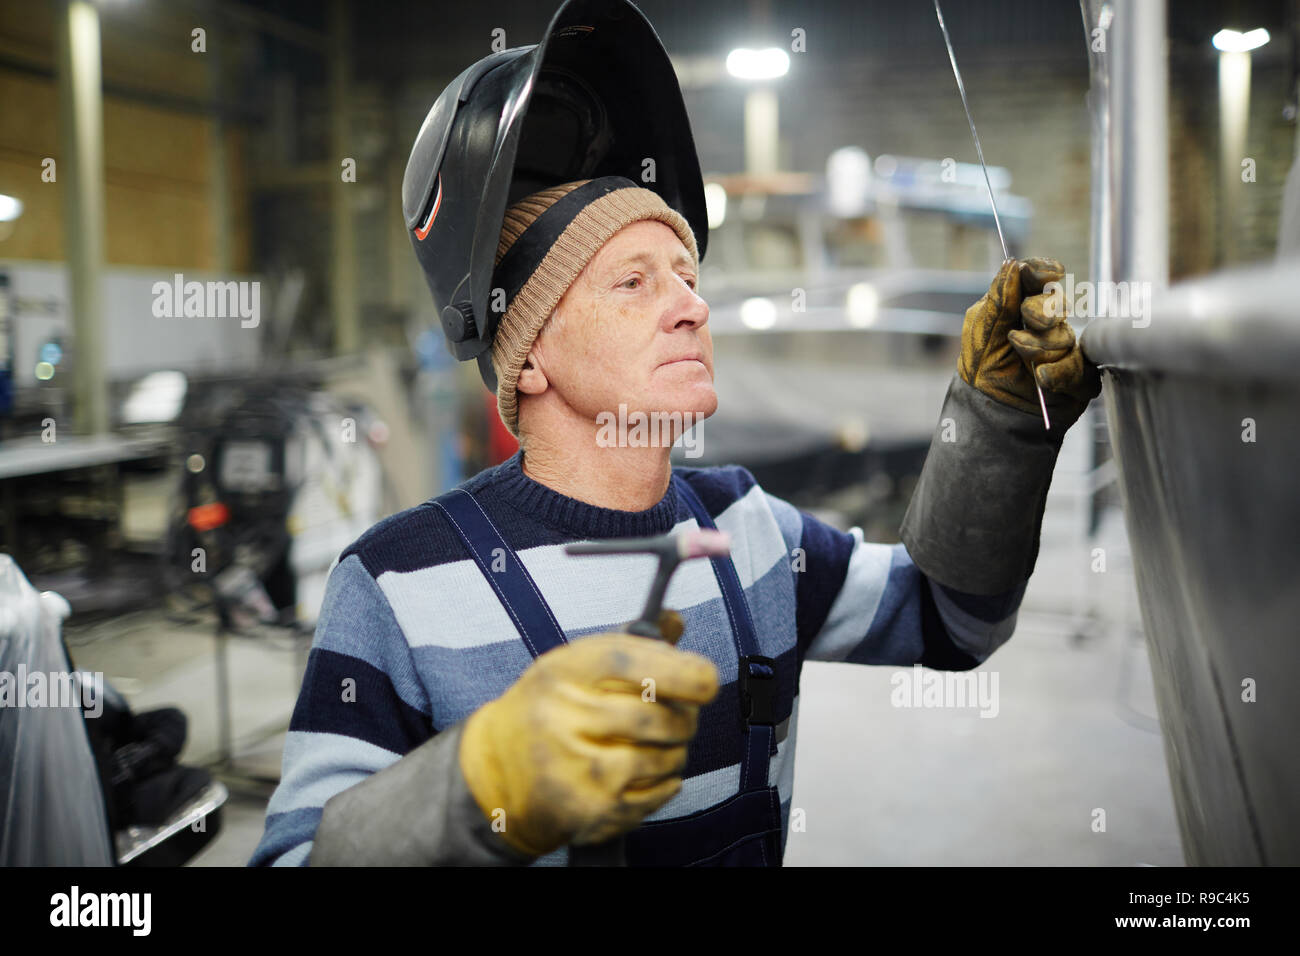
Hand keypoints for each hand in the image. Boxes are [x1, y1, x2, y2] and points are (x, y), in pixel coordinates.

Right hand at [458, 631, 718, 856]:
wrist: (497, 772)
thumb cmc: (549, 709)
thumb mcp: (577, 665)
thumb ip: (631, 644)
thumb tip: (676, 620)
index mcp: (563, 670)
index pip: (633, 662)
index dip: (683, 671)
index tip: (705, 680)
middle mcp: (563, 718)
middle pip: (659, 716)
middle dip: (685, 718)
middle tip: (680, 717)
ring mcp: (576, 768)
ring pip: (666, 757)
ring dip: (676, 751)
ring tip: (655, 746)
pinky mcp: (590, 810)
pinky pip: (660, 792)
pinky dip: (667, 782)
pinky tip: (645, 772)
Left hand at [959, 257, 1100, 423]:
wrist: (991, 415)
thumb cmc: (982, 372)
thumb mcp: (981, 334)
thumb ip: (998, 301)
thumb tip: (1011, 264)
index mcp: (1019, 308)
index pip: (1037, 279)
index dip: (1044, 272)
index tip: (1051, 273)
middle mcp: (1045, 325)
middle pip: (1057, 304)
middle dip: (1042, 312)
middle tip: (1026, 325)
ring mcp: (1063, 350)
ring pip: (1066, 336)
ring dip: (1041, 348)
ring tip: (1022, 360)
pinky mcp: (1077, 376)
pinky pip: (1078, 367)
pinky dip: (1058, 373)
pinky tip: (1041, 379)